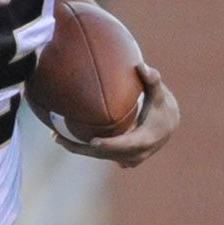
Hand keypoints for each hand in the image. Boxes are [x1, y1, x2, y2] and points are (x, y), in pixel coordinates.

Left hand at [54, 62, 179, 167]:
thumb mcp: (159, 93)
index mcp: (147, 138)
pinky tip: (62, 137)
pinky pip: (99, 155)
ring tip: (56, 136)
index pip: (127, 145)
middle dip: (84, 149)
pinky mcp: (120, 157)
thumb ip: (152, 80)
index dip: (110, 145)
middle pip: (107, 154)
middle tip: (61, 138)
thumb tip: (142, 66)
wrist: (167, 123)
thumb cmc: (160, 105)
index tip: (93, 142)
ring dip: (78, 148)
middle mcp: (137, 153)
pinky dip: (82, 148)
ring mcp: (128, 158)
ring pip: (100, 156)